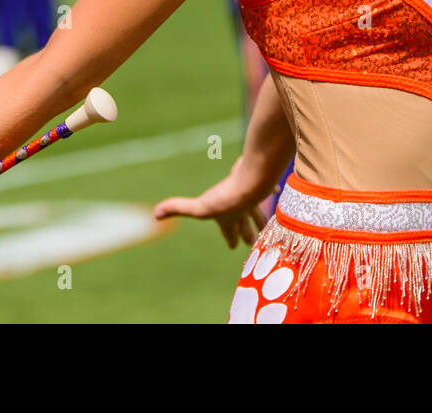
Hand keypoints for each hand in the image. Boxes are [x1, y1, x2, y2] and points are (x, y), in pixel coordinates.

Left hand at [153, 156, 270, 248]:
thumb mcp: (199, 207)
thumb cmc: (226, 199)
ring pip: (259, 209)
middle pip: (246, 225)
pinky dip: (271, 190)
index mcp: (230, 218)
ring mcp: (254, 198)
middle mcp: (243, 211)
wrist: (251, 185)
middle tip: (252, 243)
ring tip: (268, 223)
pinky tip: (275, 190)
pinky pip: (267, 188)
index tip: (233, 247)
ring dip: (261, 217)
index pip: (229, 232)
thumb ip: (178, 208)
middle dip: (249, 234)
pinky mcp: (261, 183)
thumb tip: (155, 214)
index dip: (230, 239)